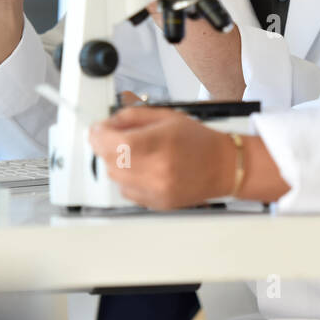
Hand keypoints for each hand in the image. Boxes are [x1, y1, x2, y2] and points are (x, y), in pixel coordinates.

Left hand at [88, 105, 235, 209]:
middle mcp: (157, 170)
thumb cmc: (197, 140)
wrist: (223, 166)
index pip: (113, 143)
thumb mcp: (165, 115)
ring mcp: (156, 190)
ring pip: (115, 177)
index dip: (98, 135)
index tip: (96, 130)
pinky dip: (127, 179)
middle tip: (114, 137)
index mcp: (159, 144)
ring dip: (115, 163)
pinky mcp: (156, 204)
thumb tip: (105, 124)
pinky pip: (126, 192)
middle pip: (110, 160)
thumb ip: (131, 117)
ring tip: (133, 153)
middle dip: (106, 147)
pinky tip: (142, 168)